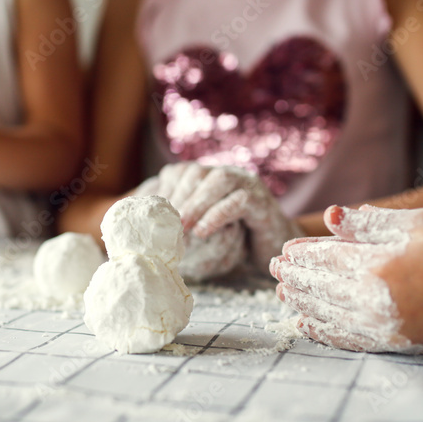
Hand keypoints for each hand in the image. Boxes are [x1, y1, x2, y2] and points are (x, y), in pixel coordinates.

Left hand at [140, 162, 300, 273]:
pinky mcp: (263, 203)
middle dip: (179, 197)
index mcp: (210, 177)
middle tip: (165, 223)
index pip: (181, 171)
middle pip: (198, 172)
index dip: (165, 189)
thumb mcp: (203, 227)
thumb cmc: (235, 239)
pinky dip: (218, 214)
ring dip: (197, 202)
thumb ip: (183, 221)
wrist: (273, 250)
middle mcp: (229, 175)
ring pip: (220, 179)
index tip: (151, 213)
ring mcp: (248, 185)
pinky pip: (240, 201)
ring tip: (183, 226)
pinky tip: (203, 231)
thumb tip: (149, 226)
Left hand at [270, 205, 422, 354]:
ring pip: (327, 316)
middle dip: (294, 278)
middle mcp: (373, 302)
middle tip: (274, 270)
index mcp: (376, 267)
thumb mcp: (422, 221)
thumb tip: (330, 218)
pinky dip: (322, 332)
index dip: (300, 255)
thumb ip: (371, 223)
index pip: (324, 260)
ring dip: (302, 304)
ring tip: (284, 295)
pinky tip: (309, 325)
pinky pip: (347, 341)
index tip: (281, 252)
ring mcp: (384, 328)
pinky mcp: (396, 345)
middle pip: (319, 289)